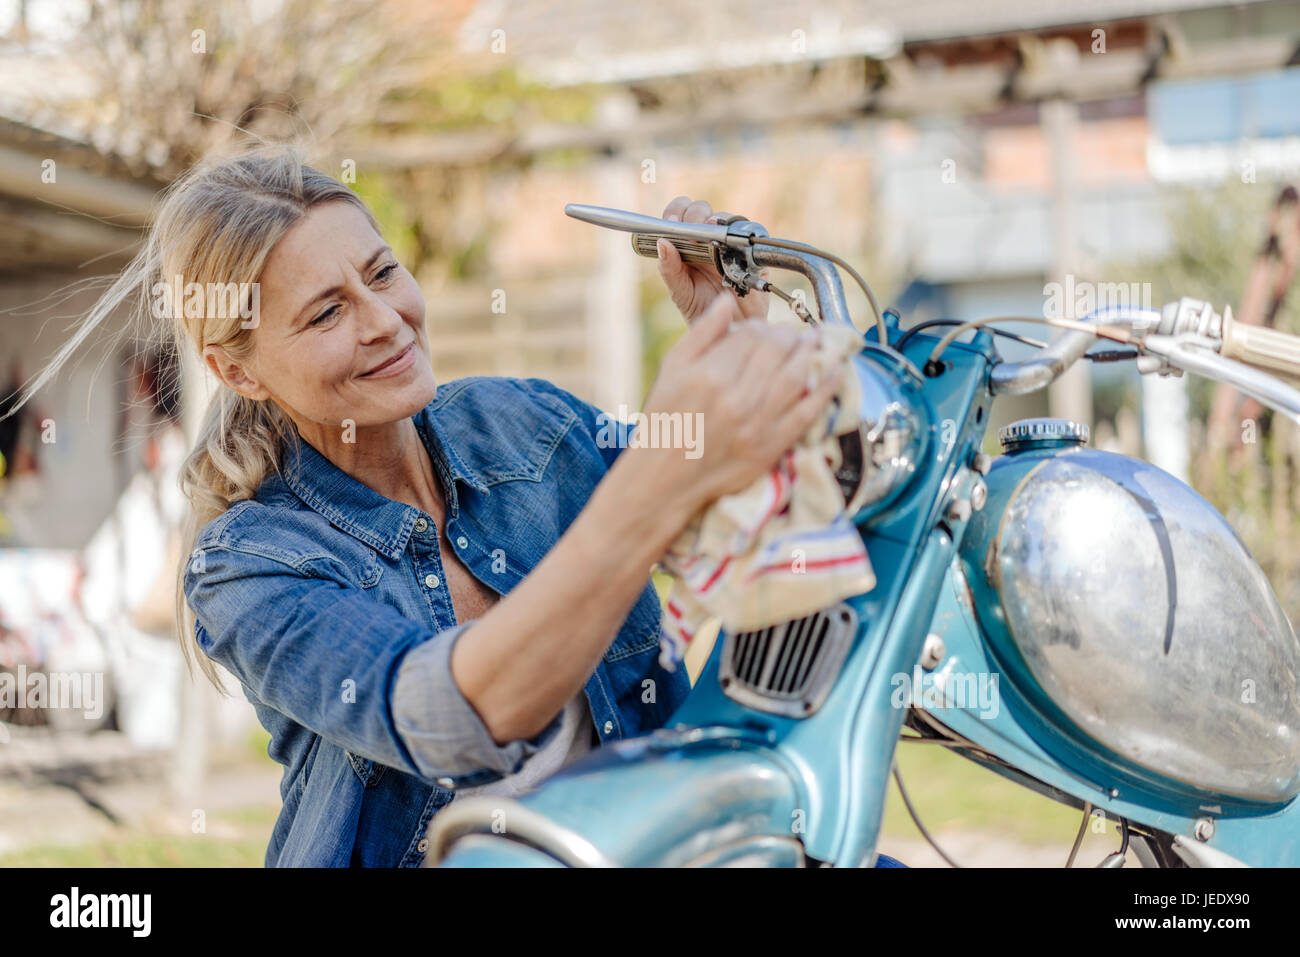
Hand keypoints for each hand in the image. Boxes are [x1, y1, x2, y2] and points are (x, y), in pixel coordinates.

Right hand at [634, 294, 842, 522]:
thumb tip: (729, 301)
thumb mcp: (671, 369)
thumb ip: (702, 332)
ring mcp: (756, 424)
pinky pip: (807, 413)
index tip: (764, 331)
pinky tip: (836, 371)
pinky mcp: (770, 447)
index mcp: (709, 375)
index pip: (751, 335)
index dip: (762, 327)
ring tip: (814, 342)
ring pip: (796, 376)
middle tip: (792, 334)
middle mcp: (735, 397)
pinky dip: (826, 389)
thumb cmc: (666, 421)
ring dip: (810, 354)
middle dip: (789, 336)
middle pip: (777, 351)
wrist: (664, 479)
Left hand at [657, 195, 770, 323]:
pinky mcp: (751, 251)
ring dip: (718, 222)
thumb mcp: (680, 292)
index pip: (678, 214)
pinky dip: (740, 236)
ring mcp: (730, 243)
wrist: (728, 328)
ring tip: (712, 239)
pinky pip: (749, 234)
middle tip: (692, 231)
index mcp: (685, 244)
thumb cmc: (701, 308)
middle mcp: (707, 239)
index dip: (675, 212)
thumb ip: (669, 269)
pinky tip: (732, 248)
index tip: (671, 223)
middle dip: (695, 215)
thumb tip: (662, 242)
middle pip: (701, 210)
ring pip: (726, 218)